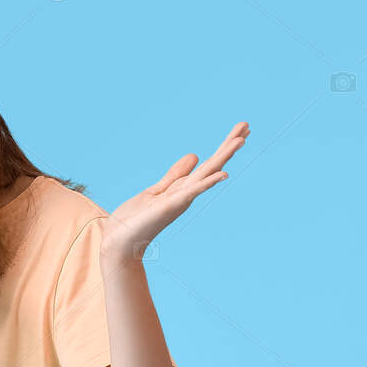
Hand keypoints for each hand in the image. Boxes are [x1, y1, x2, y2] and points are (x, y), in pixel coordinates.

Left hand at [105, 121, 249, 260]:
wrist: (120, 241)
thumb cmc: (136, 220)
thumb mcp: (156, 190)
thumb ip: (175, 175)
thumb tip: (194, 156)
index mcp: (183, 188)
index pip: (208, 164)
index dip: (223, 146)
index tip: (241, 129)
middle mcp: (186, 193)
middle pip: (212, 165)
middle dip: (228, 146)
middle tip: (246, 125)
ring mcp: (180, 200)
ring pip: (207, 174)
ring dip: (223, 157)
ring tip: (241, 140)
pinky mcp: (170, 206)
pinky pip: (193, 192)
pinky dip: (208, 183)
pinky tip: (224, 175)